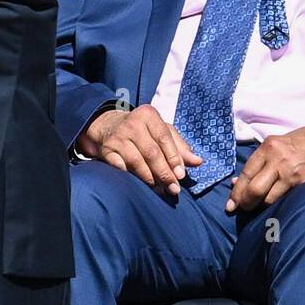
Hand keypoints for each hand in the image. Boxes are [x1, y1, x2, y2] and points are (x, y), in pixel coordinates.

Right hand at [77, 105, 201, 193]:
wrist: (109, 126)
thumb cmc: (143, 130)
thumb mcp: (162, 131)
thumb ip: (180, 147)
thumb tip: (198, 162)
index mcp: (149, 115)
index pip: (164, 138)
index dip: (174, 158)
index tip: (181, 175)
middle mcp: (132, 124)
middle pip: (152, 152)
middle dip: (164, 173)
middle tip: (174, 188)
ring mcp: (118, 137)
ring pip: (136, 162)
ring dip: (150, 179)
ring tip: (160, 190)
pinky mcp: (106, 150)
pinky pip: (121, 168)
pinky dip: (132, 178)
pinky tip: (141, 186)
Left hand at [226, 114, 304, 213]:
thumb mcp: (282, 143)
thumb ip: (262, 160)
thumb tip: (237, 182)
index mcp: (270, 146)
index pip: (246, 173)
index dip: (236, 192)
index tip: (232, 204)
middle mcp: (279, 159)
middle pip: (253, 190)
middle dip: (245, 204)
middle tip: (242, 210)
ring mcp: (293, 172)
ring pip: (269, 199)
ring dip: (263, 206)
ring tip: (262, 207)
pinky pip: (286, 199)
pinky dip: (280, 204)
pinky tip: (279, 204)